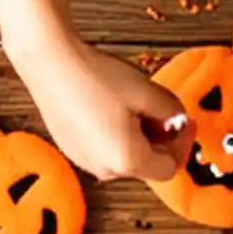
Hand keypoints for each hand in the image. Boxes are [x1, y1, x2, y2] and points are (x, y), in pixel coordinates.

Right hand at [11, 32, 194, 180]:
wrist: (49, 63)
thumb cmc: (95, 77)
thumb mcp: (148, 91)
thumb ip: (172, 112)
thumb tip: (178, 121)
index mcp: (127, 160)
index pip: (169, 168)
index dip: (182, 144)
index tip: (183, 120)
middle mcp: (103, 170)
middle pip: (146, 164)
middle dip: (158, 138)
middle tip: (158, 107)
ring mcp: (83, 161)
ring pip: (124, 156)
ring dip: (137, 135)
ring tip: (131, 103)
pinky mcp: (70, 149)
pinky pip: (103, 149)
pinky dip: (114, 134)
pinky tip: (108, 106)